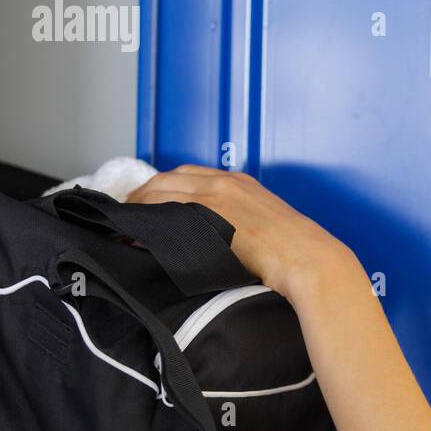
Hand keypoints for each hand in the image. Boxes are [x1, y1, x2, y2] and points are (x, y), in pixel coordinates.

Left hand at [126, 164, 354, 300]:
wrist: (306, 256)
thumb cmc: (293, 251)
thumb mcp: (265, 226)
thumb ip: (238, 224)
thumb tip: (218, 240)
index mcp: (239, 182)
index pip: (186, 174)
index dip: (160, 187)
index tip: (146, 203)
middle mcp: (224, 182)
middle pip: (166, 179)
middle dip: (140, 196)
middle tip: (125, 216)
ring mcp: (215, 196)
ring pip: (161, 192)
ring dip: (138, 209)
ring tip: (124, 229)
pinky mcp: (209, 215)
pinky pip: (166, 212)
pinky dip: (147, 222)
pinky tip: (137, 237)